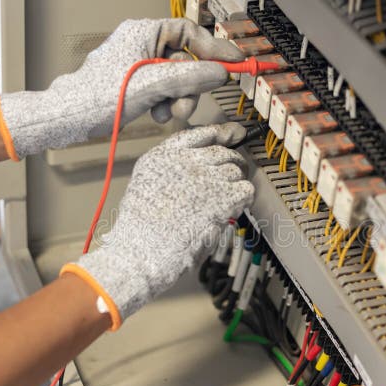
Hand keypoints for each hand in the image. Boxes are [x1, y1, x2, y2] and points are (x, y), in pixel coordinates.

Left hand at [0, 18, 243, 158]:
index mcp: (143, 32)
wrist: (71, 118)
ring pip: (176, 80)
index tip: (232, 64)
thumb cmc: (99, 95)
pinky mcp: (137, 84)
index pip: (188, 33)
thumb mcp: (152, 85)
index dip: (212, 49)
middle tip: (187, 105)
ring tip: (168, 115)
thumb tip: (218, 73)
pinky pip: (164, 91)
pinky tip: (156, 115)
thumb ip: (188, 77)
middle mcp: (143, 45)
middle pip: (185, 61)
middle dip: (189, 86)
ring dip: (178, 99)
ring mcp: (140, 66)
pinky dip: (165, 104)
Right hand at [61, 123, 253, 328]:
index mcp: (162, 156)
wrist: (143, 251)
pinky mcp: (222, 196)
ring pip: (235, 169)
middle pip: (221, 152)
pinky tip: (238, 206)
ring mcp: (206, 177)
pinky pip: (245, 188)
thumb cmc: (140, 230)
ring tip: (234, 195)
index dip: (215, 136)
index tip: (224, 140)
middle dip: (231, 161)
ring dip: (237, 181)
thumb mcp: (144, 188)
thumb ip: (168, 174)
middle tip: (236, 173)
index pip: (197, 134)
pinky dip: (245, 197)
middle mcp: (185, 160)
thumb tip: (194, 173)